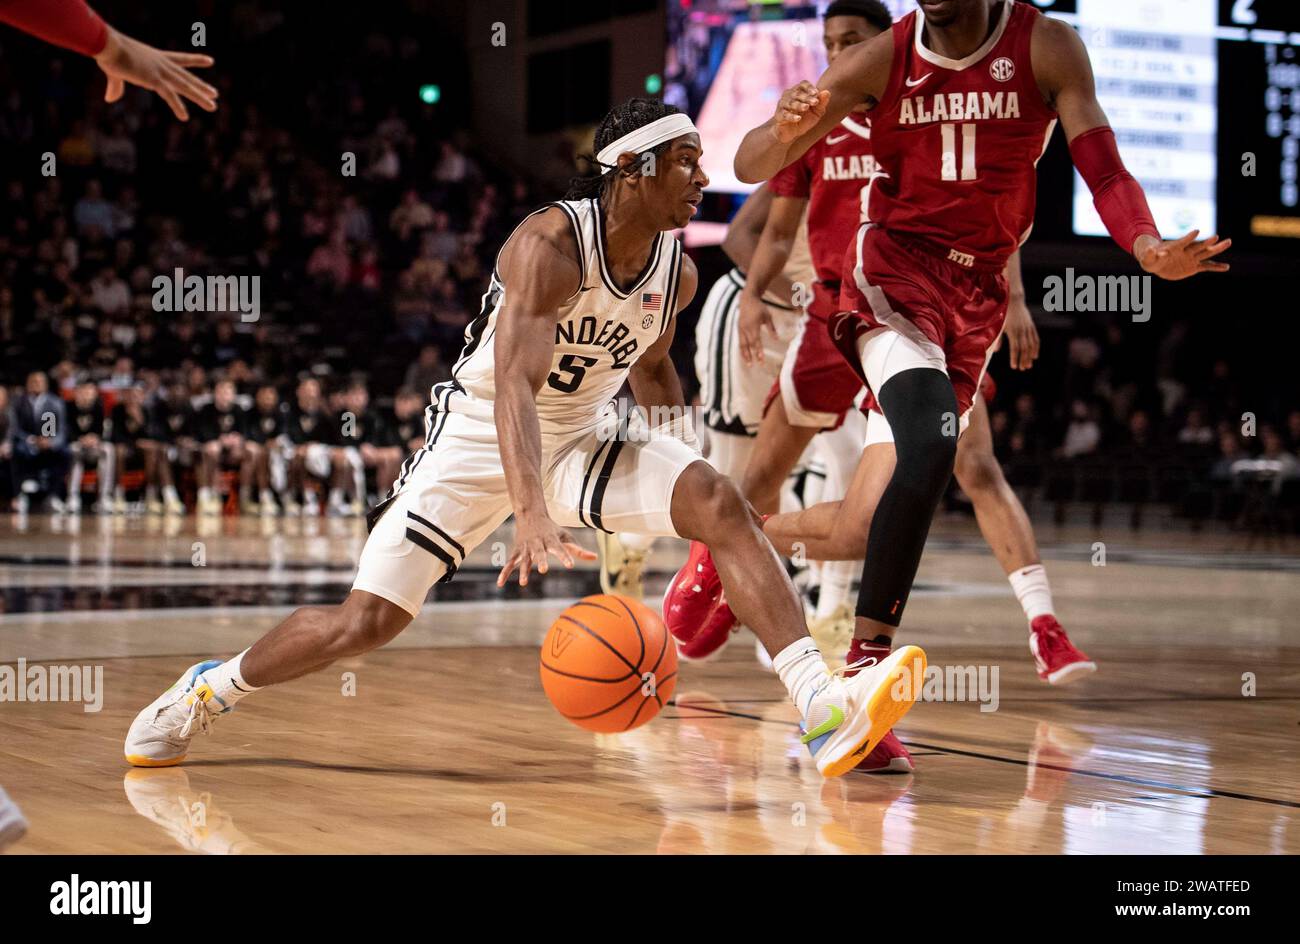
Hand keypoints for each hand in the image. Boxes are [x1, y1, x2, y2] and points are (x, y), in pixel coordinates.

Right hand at [94, 25, 216, 120]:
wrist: (106, 44)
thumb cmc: (109, 52)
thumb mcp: (115, 70)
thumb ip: (116, 86)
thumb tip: (110, 100)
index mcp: (156, 57)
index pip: (181, 59)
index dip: (196, 60)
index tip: (211, 61)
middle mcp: (162, 63)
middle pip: (186, 77)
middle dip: (201, 86)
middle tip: (215, 93)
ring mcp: (160, 71)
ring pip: (185, 86)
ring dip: (199, 97)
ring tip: (213, 106)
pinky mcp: (154, 79)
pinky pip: (169, 95)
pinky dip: (177, 106)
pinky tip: (184, 117)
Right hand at [496, 513, 595, 586]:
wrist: (530, 515)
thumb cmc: (552, 530)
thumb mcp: (566, 537)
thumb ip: (578, 550)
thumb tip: (595, 558)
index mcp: (552, 539)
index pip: (560, 549)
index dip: (565, 556)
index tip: (571, 565)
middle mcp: (538, 543)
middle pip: (540, 553)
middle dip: (541, 561)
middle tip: (544, 570)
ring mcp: (526, 547)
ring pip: (524, 560)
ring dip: (523, 571)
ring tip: (523, 583)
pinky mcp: (517, 551)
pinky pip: (509, 563)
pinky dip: (504, 573)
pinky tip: (500, 584)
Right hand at [737, 291, 775, 364]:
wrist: (747, 299)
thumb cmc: (759, 307)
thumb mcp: (768, 317)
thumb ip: (771, 328)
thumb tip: (777, 339)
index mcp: (753, 325)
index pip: (756, 341)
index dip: (759, 351)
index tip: (761, 359)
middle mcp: (746, 328)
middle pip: (748, 345)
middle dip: (752, 356)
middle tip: (757, 365)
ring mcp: (741, 328)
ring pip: (742, 344)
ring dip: (745, 355)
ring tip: (749, 364)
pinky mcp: (738, 328)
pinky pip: (740, 341)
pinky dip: (742, 349)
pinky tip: (745, 355)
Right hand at [772, 81, 828, 143]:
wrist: (792, 133)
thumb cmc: (805, 119)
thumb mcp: (816, 112)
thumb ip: (822, 103)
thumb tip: (827, 92)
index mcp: (799, 92)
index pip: (803, 84)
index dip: (809, 87)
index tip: (816, 93)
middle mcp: (789, 96)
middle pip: (797, 93)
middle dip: (807, 97)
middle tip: (815, 102)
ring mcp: (782, 105)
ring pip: (790, 103)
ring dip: (799, 105)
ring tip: (806, 107)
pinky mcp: (779, 116)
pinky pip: (784, 114)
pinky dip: (791, 116)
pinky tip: (798, 118)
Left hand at [1002, 295, 1038, 369]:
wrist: (1014, 301)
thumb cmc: (1004, 314)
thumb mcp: (999, 326)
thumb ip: (998, 339)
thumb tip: (996, 352)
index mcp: (1013, 331)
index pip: (1015, 348)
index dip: (1015, 358)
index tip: (1014, 367)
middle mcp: (1022, 330)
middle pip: (1024, 348)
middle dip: (1023, 359)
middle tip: (1022, 369)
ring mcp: (1028, 328)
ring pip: (1031, 345)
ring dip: (1030, 356)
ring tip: (1028, 365)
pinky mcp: (1032, 326)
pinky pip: (1035, 339)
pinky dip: (1036, 348)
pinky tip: (1035, 356)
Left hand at [1135, 231, 1229, 280]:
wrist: (1157, 263)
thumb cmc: (1151, 258)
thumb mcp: (1148, 257)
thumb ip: (1151, 254)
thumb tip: (1154, 252)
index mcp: (1176, 247)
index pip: (1183, 241)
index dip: (1189, 237)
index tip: (1196, 231)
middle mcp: (1186, 251)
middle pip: (1199, 245)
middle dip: (1208, 241)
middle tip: (1217, 236)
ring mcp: (1191, 258)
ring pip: (1206, 253)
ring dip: (1217, 248)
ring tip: (1228, 242)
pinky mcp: (1193, 267)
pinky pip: (1206, 267)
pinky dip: (1216, 267)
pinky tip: (1226, 267)